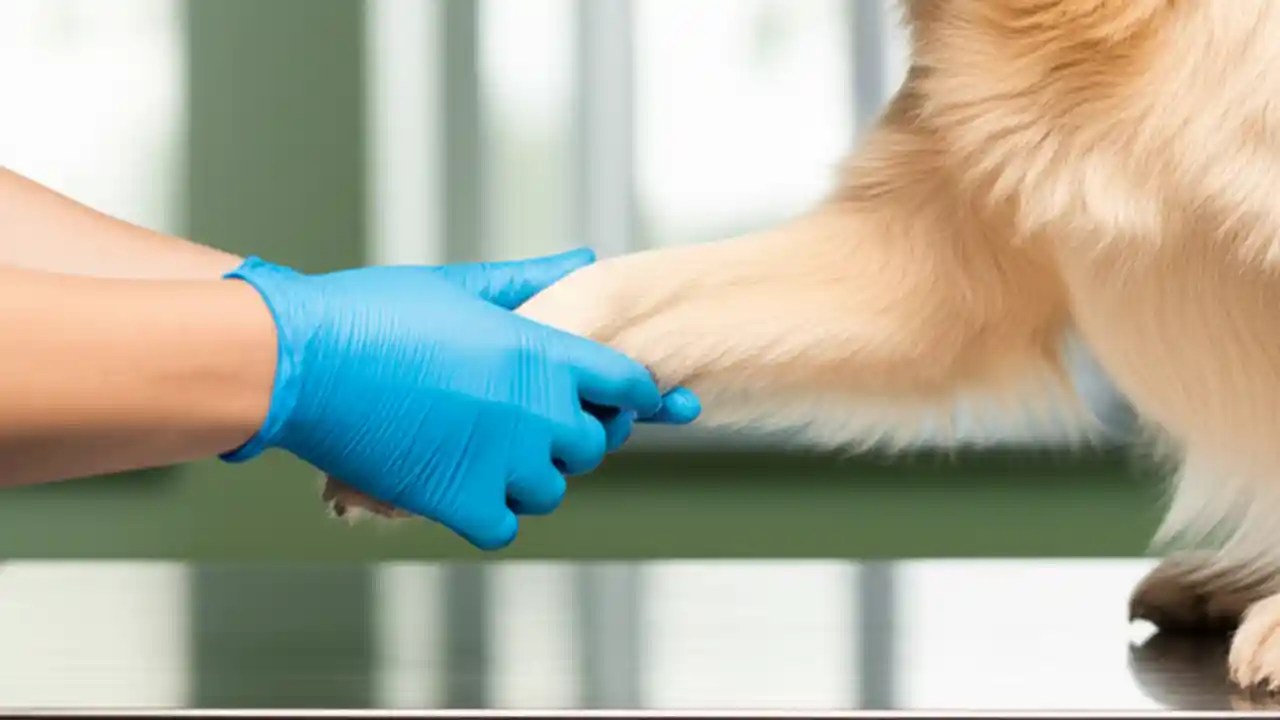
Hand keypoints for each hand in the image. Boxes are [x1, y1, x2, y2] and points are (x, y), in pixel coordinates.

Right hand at [222, 249, 699, 548]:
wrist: (301, 360)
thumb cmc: (373, 312)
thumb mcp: (461, 286)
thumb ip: (531, 280)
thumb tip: (585, 261)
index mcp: (541, 352)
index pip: (628, 384)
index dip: (626, 393)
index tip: (612, 399)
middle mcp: (536, 410)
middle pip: (591, 442)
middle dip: (567, 433)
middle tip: (523, 420)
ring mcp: (502, 461)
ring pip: (551, 489)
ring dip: (528, 476)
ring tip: (487, 452)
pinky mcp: (460, 502)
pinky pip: (505, 527)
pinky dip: (490, 513)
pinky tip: (463, 486)